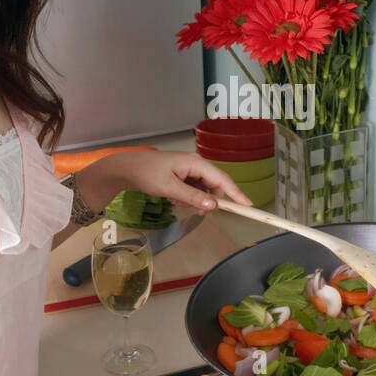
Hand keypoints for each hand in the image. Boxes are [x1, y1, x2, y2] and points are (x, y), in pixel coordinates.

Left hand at [96, 149, 252, 215]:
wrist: (127, 168)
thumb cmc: (147, 173)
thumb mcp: (170, 188)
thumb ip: (192, 197)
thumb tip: (213, 206)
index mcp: (196, 163)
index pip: (222, 180)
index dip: (236, 194)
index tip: (248, 206)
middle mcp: (196, 164)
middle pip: (214, 186)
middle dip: (207, 201)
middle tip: (197, 213)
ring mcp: (190, 170)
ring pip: (203, 190)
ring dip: (194, 200)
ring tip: (176, 200)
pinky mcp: (183, 175)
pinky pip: (194, 190)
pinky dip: (187, 197)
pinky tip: (173, 197)